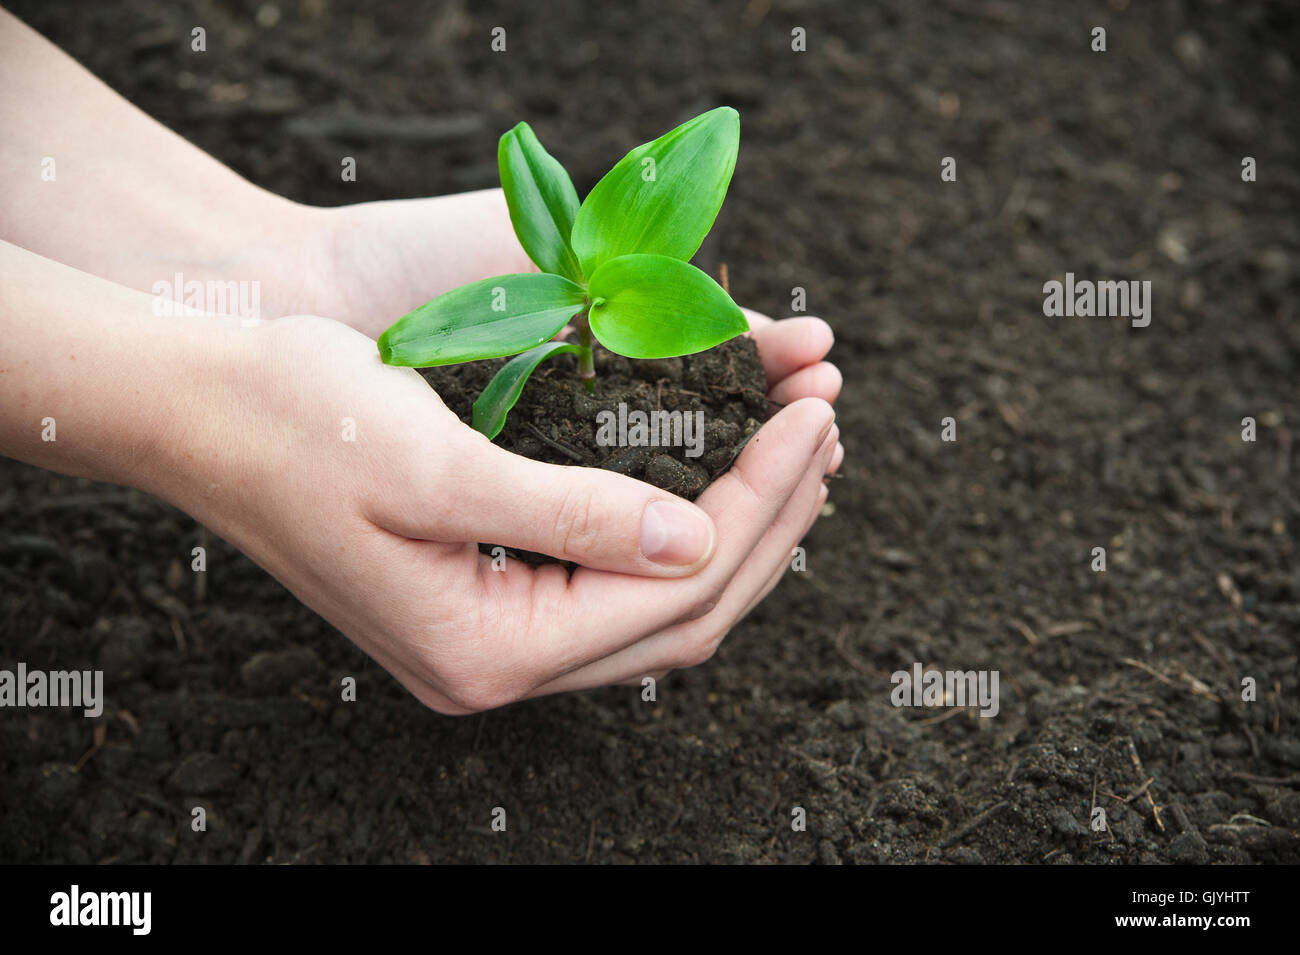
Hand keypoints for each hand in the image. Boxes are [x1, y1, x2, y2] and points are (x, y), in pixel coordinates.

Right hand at [154, 313, 838, 713]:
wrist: (196, 409)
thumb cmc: (296, 423)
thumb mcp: (437, 465)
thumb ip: (573, 516)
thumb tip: (697, 541)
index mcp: (486, 648)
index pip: (676, 587)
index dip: (760, 502)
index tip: (811, 417)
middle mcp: (495, 665)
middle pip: (683, 614)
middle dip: (769, 521)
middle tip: (824, 430)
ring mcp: (489, 640)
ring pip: (656, 608)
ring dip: (736, 531)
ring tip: (794, 456)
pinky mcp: (483, 598)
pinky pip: (614, 587)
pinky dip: (677, 534)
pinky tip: (709, 484)